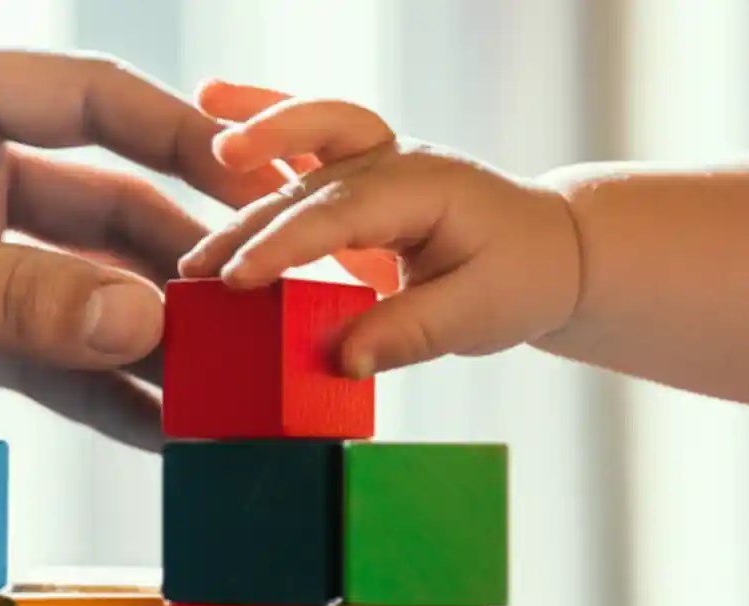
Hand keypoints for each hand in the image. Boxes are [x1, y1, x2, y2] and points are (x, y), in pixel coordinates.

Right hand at [180, 81, 581, 377]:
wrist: (550, 248)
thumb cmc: (520, 277)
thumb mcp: (478, 315)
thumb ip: (409, 333)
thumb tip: (344, 361)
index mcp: (427, 189)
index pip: (342, 213)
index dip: (287, 244)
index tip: (238, 277)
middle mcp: (396, 161)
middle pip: (309, 183)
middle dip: (248, 222)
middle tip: (197, 266)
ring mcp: (375, 158)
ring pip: (304, 141)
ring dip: (251, 147)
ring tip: (200, 143)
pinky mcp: (357, 174)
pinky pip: (306, 133)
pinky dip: (263, 116)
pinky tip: (213, 101)